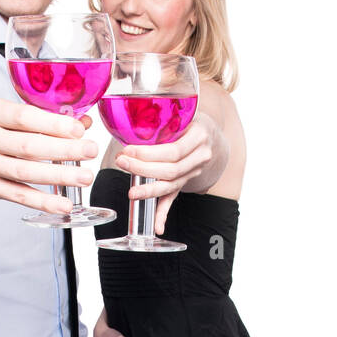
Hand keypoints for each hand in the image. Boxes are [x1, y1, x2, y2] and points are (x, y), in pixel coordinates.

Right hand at [0, 102, 96, 212]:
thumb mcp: (14, 115)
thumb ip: (47, 117)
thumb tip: (84, 123)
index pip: (25, 117)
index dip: (54, 125)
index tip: (79, 130)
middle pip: (28, 146)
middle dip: (64, 150)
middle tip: (91, 151)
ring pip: (25, 173)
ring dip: (59, 176)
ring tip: (85, 177)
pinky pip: (19, 196)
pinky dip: (44, 201)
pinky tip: (64, 204)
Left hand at [114, 113, 225, 233]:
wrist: (213, 136)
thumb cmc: (190, 119)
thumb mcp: (183, 110)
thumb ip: (164, 114)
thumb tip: (129, 109)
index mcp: (200, 134)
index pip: (172, 150)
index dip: (148, 154)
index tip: (127, 150)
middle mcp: (200, 155)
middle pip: (170, 170)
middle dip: (143, 170)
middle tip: (122, 164)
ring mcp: (194, 171)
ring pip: (171, 186)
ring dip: (149, 191)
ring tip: (131, 192)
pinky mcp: (187, 182)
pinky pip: (175, 199)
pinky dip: (165, 214)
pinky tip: (158, 227)